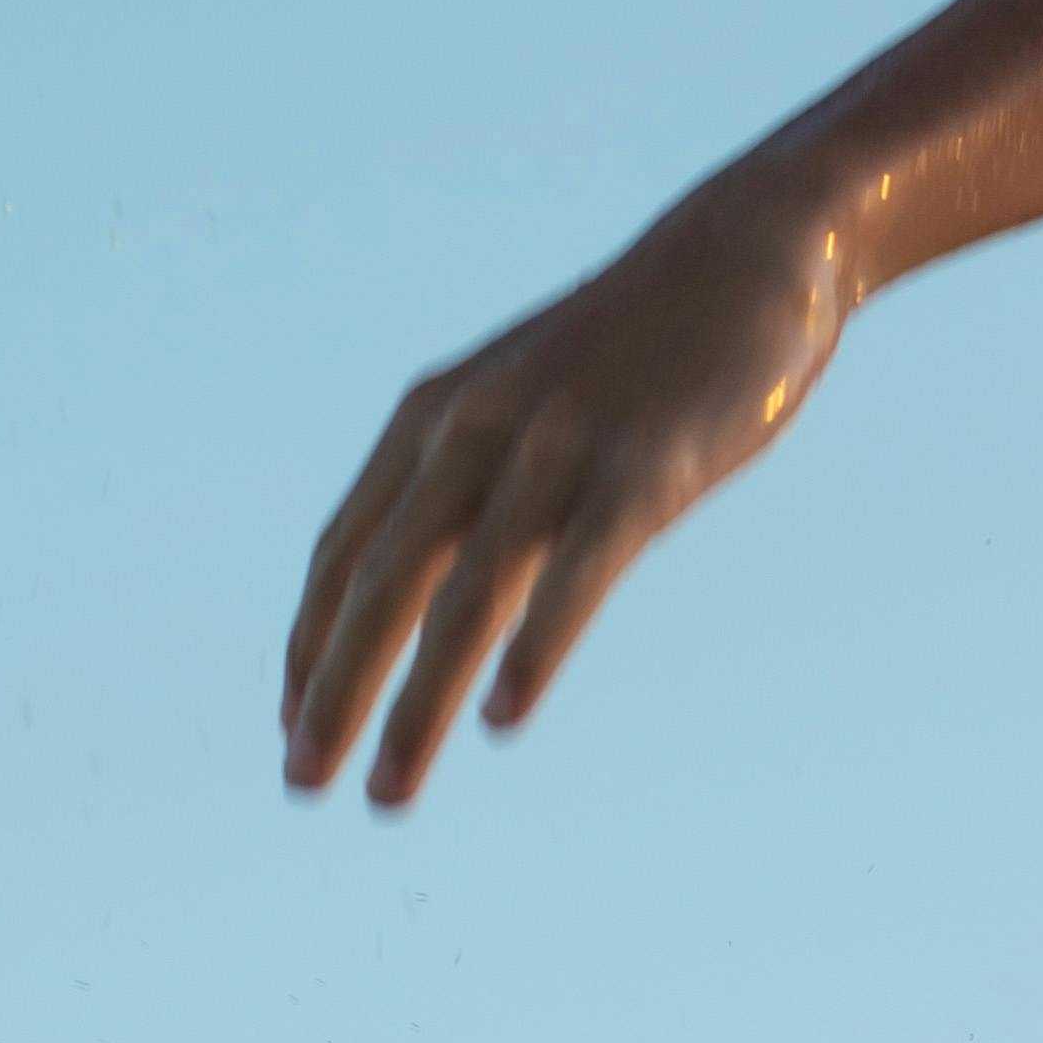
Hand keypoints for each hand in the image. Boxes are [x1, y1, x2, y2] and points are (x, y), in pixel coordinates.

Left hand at [283, 170, 852, 807]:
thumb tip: (433, 594)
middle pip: (380, 584)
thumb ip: (474, 484)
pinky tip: (502, 717)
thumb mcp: (526, 401)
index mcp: (432, 418)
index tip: (292, 727)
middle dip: (334, 692)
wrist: (749, 250)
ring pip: (464, 595)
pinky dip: (534, 648)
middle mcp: (475, 429)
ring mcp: (558, 444)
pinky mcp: (643, 466)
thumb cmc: (634, 349)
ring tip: (390, 792)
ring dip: (416, 703)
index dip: (311, 645)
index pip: (343, 552)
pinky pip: (576, 572)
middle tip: (303, 784)